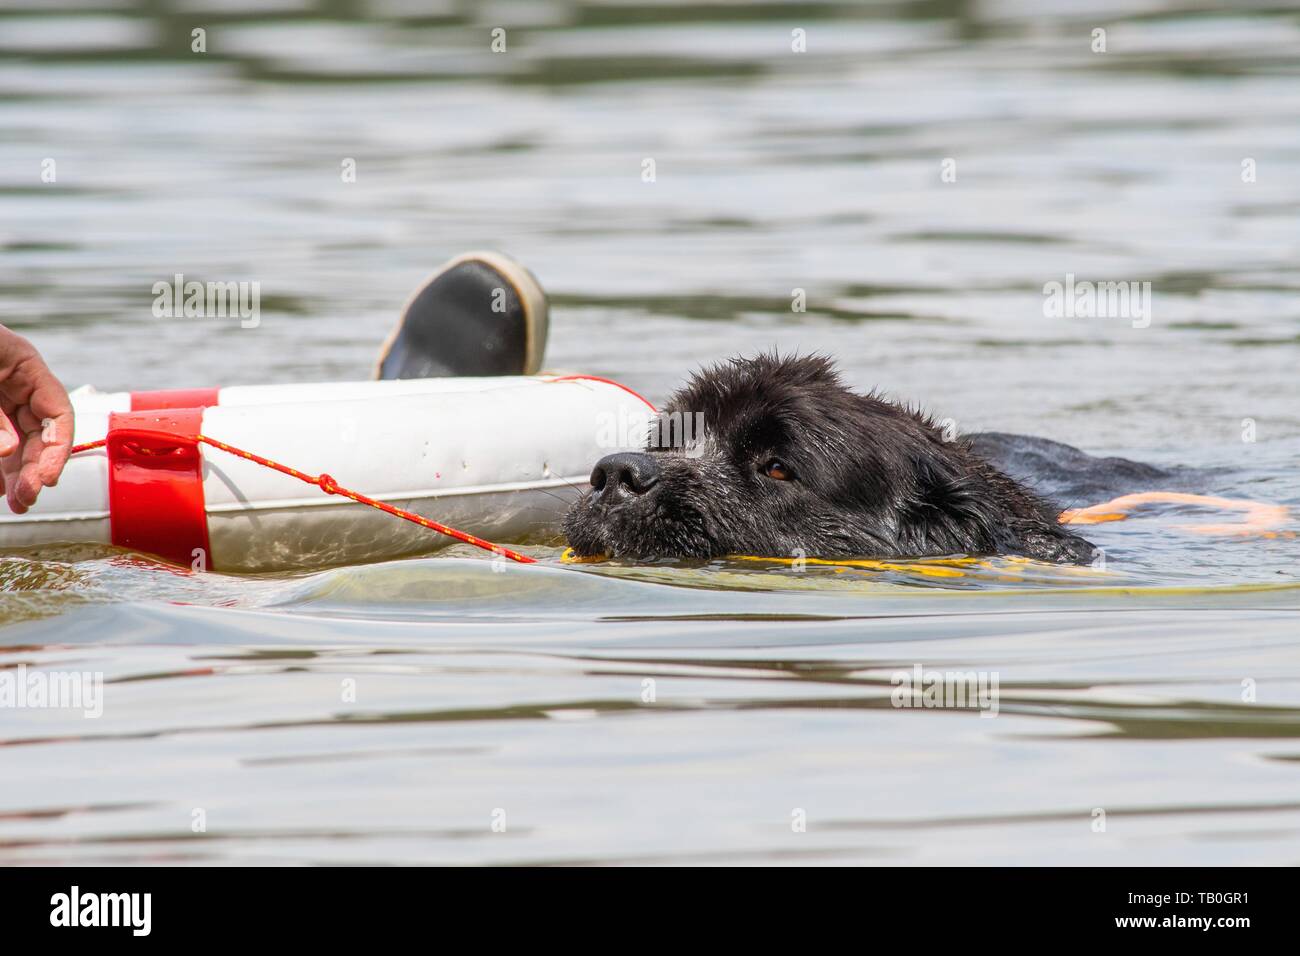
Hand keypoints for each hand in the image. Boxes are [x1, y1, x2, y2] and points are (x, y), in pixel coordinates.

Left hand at [0, 326, 72, 513]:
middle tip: (27, 498)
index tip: (46, 478)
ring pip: (17, 441)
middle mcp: (15, 382)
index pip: (58, 411)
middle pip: (39, 432)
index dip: (58, 448)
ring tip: (18, 502)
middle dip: (35, 467)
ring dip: (18, 473)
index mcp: (23, 363)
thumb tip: (8, 450)